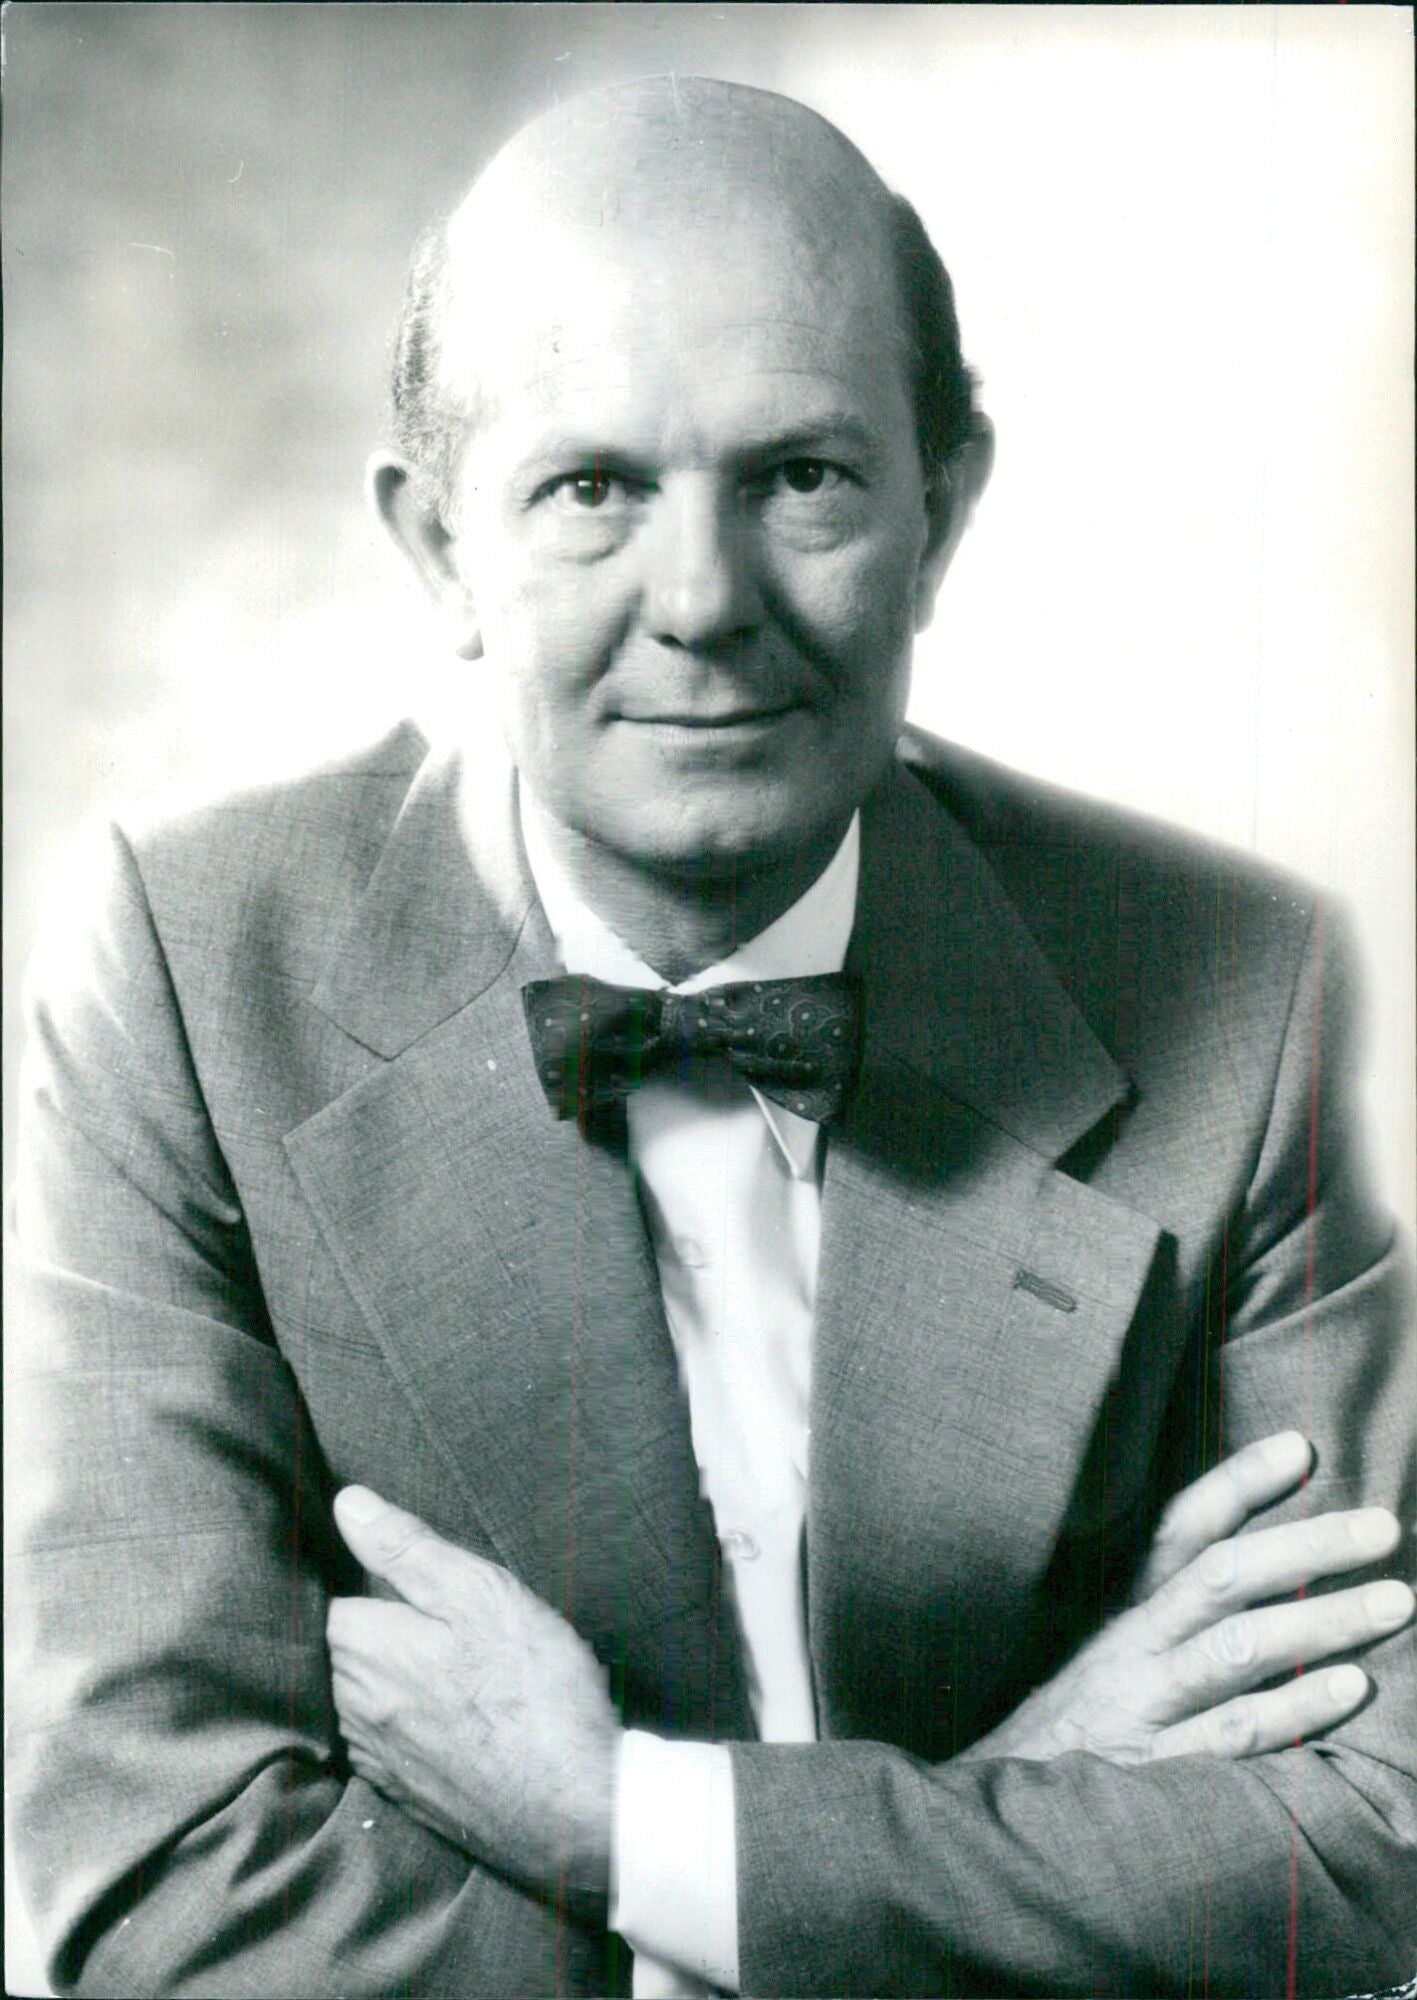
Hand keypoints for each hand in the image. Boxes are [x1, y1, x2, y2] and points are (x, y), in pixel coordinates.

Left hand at [327, 1488, 619, 1908]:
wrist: (573, 1809)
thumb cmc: (534, 1689)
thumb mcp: (480, 1593)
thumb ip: (407, 1548)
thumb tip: (347, 1504)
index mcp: (365, 1649)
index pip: (328, 1597)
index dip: (361, 1578)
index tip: (399, 1575)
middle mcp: (353, 1707)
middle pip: (336, 1649)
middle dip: (367, 1625)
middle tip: (427, 1613)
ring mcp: (375, 1757)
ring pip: (353, 1696)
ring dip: (381, 1676)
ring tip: (439, 1663)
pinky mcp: (401, 1793)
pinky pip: (378, 1740)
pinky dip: (399, 1721)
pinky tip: (443, 1714)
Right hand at [960, 1431, 1412, 1765]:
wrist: (993, 1828)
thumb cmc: (1073, 1742)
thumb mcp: (1106, 1667)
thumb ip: (1170, 1624)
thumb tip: (1254, 1576)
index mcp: (1123, 1614)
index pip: (1180, 1529)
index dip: (1238, 1483)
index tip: (1300, 1447)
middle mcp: (1131, 1650)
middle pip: (1223, 1578)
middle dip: (1308, 1548)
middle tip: (1384, 1527)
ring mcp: (1142, 1710)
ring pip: (1237, 1649)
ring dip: (1321, 1621)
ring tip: (1396, 1601)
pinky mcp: (1156, 1776)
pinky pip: (1233, 1735)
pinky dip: (1293, 1709)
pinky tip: (1349, 1689)